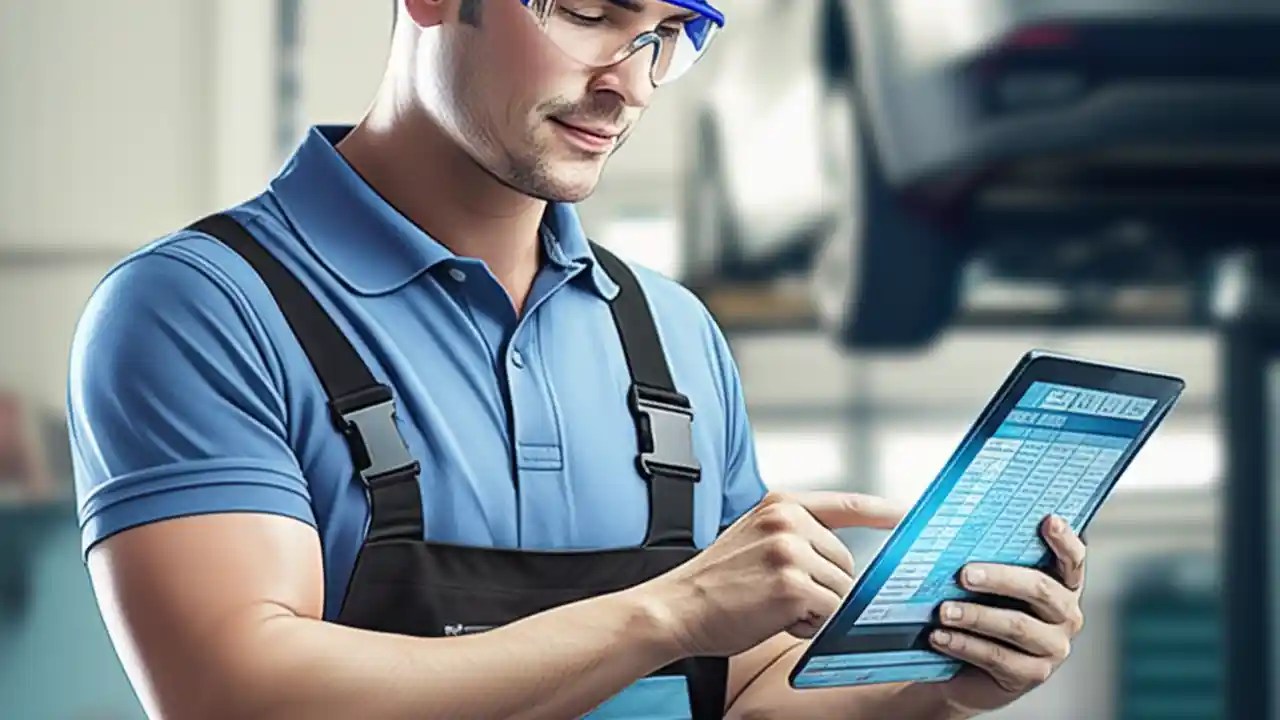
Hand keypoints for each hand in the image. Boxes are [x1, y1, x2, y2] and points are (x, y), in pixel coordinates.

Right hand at [641, 490, 906, 657]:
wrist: (678, 607)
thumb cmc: (714, 582)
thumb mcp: (754, 537)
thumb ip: (796, 537)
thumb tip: (842, 563)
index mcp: (781, 504)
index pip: (845, 505)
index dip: (881, 512)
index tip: (906, 516)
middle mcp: (789, 522)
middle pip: (845, 563)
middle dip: (824, 587)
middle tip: (780, 595)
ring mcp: (791, 552)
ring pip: (840, 591)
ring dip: (816, 609)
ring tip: (773, 606)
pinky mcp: (793, 585)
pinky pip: (828, 614)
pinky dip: (808, 625)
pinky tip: (775, 619)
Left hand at [925, 515, 1086, 714]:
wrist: (967, 670)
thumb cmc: (979, 610)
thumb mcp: (984, 583)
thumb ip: (982, 555)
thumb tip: (941, 522)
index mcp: (1062, 585)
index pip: (1074, 560)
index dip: (1065, 541)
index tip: (1048, 520)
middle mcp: (1066, 615)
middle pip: (1040, 589)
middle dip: (1000, 578)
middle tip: (963, 574)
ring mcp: (1052, 648)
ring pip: (1017, 626)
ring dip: (975, 616)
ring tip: (942, 611)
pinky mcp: (1031, 675)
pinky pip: (997, 657)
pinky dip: (965, 644)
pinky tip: (940, 637)